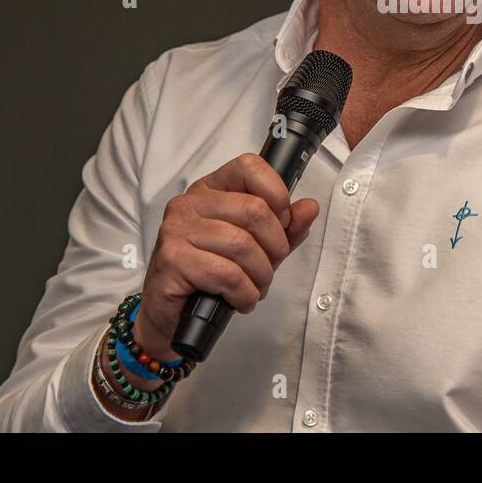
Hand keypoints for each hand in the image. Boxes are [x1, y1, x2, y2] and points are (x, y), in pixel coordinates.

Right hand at [133, 153, 320, 359]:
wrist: (172, 315)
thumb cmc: (211, 276)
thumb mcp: (257, 248)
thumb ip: (284, 227)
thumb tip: (309, 208)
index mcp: (211, 190)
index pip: (249, 167)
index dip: (276, 193)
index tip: (283, 222)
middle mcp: (190, 203)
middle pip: (254, 210)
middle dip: (274, 248)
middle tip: (268, 269)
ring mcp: (177, 229)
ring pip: (242, 245)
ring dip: (260, 276)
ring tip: (254, 288)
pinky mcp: (172, 259)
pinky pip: (227, 274)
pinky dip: (244, 293)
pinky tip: (240, 299)